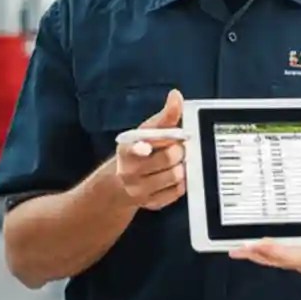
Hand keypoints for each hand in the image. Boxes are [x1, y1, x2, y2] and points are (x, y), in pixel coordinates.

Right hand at [115, 89, 186, 210]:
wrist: (118, 185)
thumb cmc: (136, 152)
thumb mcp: (145, 132)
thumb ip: (164, 116)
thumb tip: (176, 96)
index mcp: (126, 150)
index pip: (134, 149)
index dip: (142, 148)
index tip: (146, 147)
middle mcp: (129, 172)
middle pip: (167, 159)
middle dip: (179, 150)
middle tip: (179, 147)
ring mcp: (140, 191)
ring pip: (176, 176)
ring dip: (182, 166)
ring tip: (177, 161)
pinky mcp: (152, 203)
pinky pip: (178, 191)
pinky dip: (181, 181)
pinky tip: (174, 175)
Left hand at [229, 240, 300, 286]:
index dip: (279, 251)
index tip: (259, 245)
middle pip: (286, 261)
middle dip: (261, 256)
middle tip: (238, 248)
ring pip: (286, 263)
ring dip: (263, 257)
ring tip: (240, 249)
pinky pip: (292, 261)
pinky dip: (274, 256)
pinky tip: (260, 251)